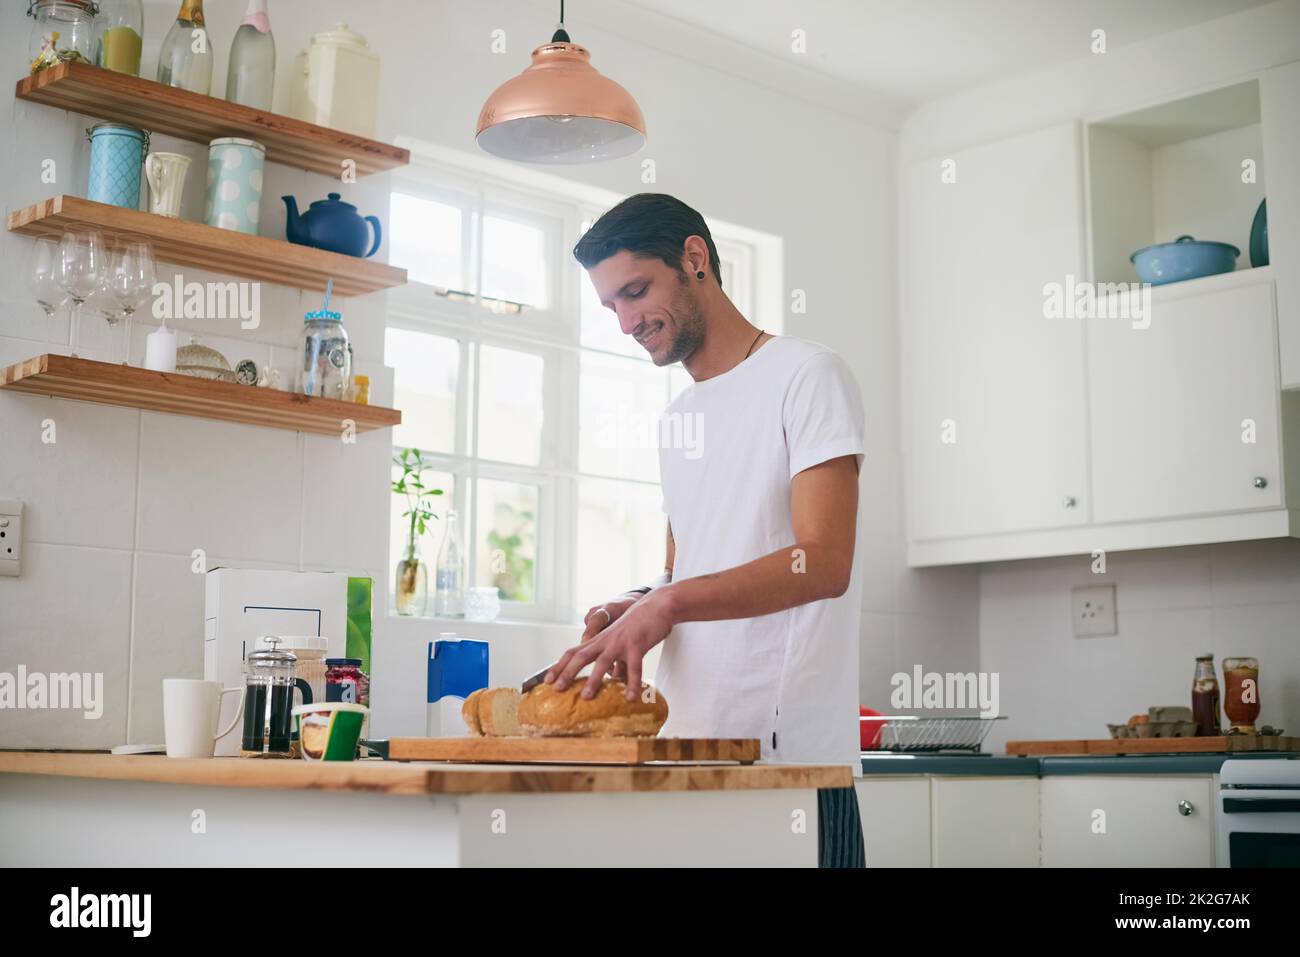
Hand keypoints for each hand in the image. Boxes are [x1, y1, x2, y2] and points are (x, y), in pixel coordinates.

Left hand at [548, 587, 676, 700]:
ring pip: (603, 662)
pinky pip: (634, 667)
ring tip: (586, 696)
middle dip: (567, 673)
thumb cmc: (637, 625)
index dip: (559, 666)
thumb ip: (616, 661)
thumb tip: (614, 679)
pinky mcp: (637, 645)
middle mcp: (605, 641)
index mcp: (599, 640)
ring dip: (593, 679)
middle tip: (556, 689)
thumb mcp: (620, 641)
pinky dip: (632, 683)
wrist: (656, 606)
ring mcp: (620, 643)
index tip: (547, 680)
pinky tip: (631, 698)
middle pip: (581, 656)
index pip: (573, 652)